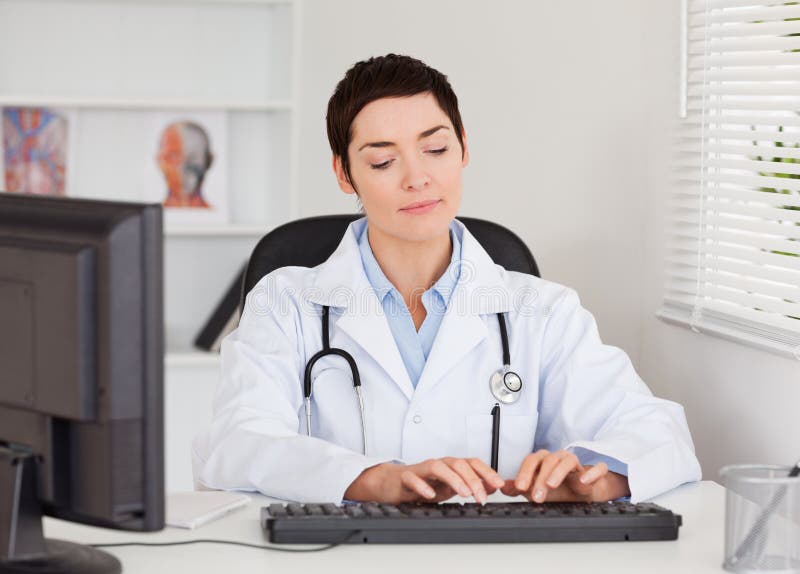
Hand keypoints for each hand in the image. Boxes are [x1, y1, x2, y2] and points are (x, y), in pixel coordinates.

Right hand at [344, 458, 505, 504]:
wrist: (393, 484)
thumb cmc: (424, 484)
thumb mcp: (450, 487)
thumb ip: (470, 485)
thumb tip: (493, 486)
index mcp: (451, 466)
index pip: (472, 463)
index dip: (487, 472)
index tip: (499, 484)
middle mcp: (438, 464)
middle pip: (458, 464)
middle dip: (473, 480)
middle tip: (481, 497)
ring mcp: (421, 469)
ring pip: (438, 466)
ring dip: (453, 479)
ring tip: (463, 493)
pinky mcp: (405, 477)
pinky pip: (413, 478)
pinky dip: (422, 485)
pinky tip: (431, 494)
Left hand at [501, 449, 629, 502]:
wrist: (582, 494)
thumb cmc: (558, 489)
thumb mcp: (536, 489)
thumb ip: (519, 487)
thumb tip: (502, 487)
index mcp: (544, 460)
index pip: (531, 461)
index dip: (525, 472)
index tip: (520, 487)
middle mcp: (559, 458)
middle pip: (548, 460)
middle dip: (540, 478)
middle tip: (535, 496)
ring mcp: (577, 463)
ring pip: (568, 460)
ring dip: (559, 472)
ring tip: (551, 485)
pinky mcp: (594, 472)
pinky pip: (598, 468)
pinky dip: (592, 472)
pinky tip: (584, 480)